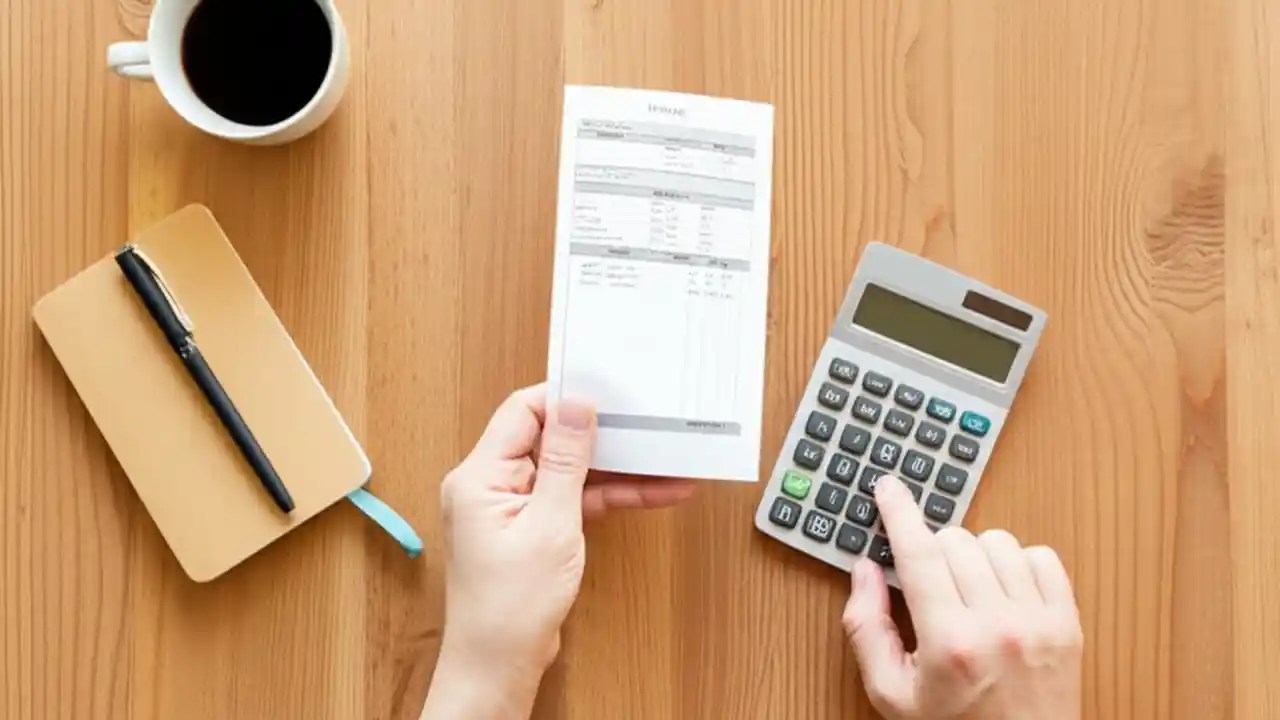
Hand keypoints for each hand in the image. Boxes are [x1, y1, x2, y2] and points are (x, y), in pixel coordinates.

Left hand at [422, 384, 695, 719]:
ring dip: (617, 470)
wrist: (500, 664)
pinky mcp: (532, 528)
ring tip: (667, 462)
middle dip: (602, 434)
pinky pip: (574, 499)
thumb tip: (576, 408)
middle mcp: (490, 485)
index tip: (608, 393)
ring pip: (569, 471)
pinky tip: (653, 493)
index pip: (523, 412)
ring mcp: (513, 507)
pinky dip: (610, 497)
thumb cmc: (510, 606)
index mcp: (480, 476)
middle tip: (647, 423)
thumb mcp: (550, 525)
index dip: (565, 399)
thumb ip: (565, 462)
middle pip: (550, 439)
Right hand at [843, 477, 1083, 719]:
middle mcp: (998, 625)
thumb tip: (864, 569)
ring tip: (967, 588)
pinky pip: (1042, 557)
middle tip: (928, 582)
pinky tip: (1003, 589)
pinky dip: (1018, 562)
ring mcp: (1039, 622)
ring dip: (974, 554)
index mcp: (950, 642)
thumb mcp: (890, 693)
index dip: (899, 513)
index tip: (888, 488)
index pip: (918, 553)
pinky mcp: (1067, 623)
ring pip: (998, 542)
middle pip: (955, 541)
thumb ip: (866, 628)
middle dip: (931, 550)